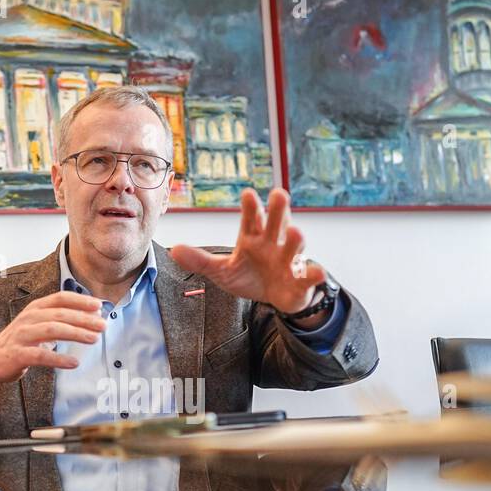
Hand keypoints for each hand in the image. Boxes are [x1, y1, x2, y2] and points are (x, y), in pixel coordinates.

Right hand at [0, 291, 105, 400]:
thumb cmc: (21, 343)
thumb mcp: (40, 326)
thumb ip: (61, 321)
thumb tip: (92, 318)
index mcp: (35, 308)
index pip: (61, 298)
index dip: (81, 300)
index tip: (99, 305)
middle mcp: (29, 318)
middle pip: (60, 314)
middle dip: (84, 318)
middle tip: (103, 325)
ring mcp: (22, 335)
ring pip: (52, 330)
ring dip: (76, 333)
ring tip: (94, 339)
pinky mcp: (18, 354)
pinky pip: (41, 355)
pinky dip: (59, 359)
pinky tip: (74, 363)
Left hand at [169, 188, 327, 314]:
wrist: (274, 296)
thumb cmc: (249, 276)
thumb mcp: (221, 270)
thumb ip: (200, 260)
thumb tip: (173, 249)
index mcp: (253, 237)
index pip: (251, 219)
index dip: (251, 207)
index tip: (248, 194)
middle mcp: (273, 243)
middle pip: (277, 223)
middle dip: (279, 210)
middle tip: (279, 194)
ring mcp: (289, 260)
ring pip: (294, 246)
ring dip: (296, 239)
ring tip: (295, 231)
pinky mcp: (300, 279)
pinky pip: (308, 275)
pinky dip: (314, 273)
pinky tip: (317, 271)